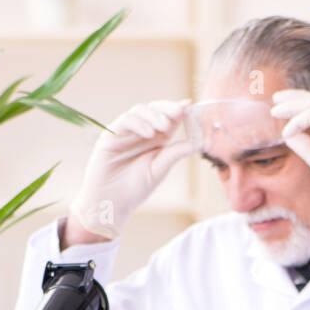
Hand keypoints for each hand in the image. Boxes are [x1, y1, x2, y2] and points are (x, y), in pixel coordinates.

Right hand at [68, 100, 194, 240]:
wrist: (111, 203)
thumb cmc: (135, 188)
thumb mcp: (160, 169)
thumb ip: (176, 153)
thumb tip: (199, 141)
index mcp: (156, 139)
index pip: (169, 118)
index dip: (179, 110)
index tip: (190, 106)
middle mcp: (141, 132)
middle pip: (155, 109)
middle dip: (168, 108)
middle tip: (180, 112)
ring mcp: (125, 132)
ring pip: (140, 111)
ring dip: (154, 115)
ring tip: (164, 127)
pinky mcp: (110, 136)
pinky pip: (125, 121)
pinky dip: (138, 123)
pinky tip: (148, 134)